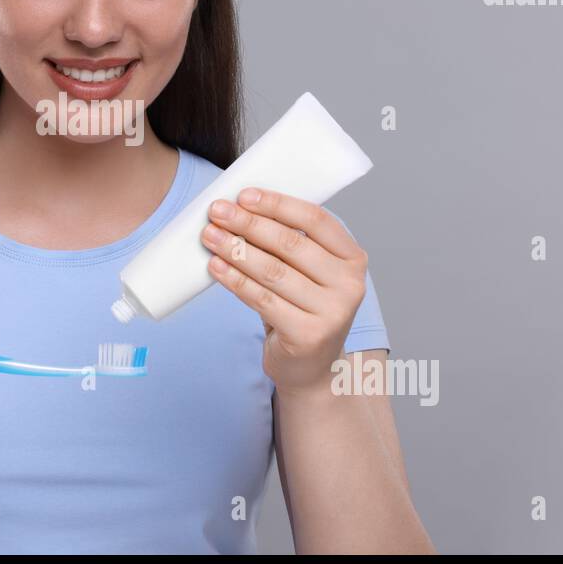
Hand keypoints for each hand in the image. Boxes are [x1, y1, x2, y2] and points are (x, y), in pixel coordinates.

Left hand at [200, 187, 367, 395]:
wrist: (313, 368)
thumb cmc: (303, 309)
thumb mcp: (309, 273)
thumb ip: (291, 244)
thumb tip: (241, 208)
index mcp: (352, 258)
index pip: (316, 220)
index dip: (278, 204)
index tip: (244, 195)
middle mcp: (349, 284)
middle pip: (291, 244)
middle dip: (248, 224)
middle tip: (217, 212)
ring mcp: (331, 312)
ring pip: (273, 271)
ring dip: (236, 249)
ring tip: (210, 236)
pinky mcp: (307, 335)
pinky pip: (262, 299)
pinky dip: (235, 280)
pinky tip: (216, 266)